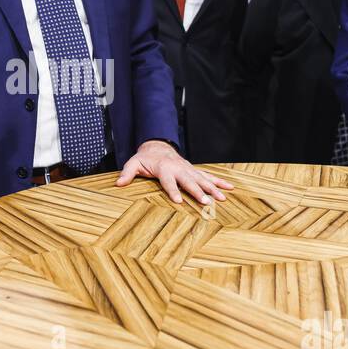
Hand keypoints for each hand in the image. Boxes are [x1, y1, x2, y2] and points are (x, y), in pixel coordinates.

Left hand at [115, 139, 232, 204]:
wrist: (159, 147)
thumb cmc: (146, 158)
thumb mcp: (134, 163)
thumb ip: (127, 173)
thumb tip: (118, 183)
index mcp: (164, 168)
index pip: (168, 181)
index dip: (173, 190)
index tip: (179, 201)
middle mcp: (179, 168)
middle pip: (189, 181)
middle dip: (198, 191)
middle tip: (206, 201)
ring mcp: (188, 169)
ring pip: (202, 179)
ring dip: (212, 188)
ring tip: (221, 198)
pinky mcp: (194, 170)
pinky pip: (208, 176)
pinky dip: (219, 182)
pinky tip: (229, 188)